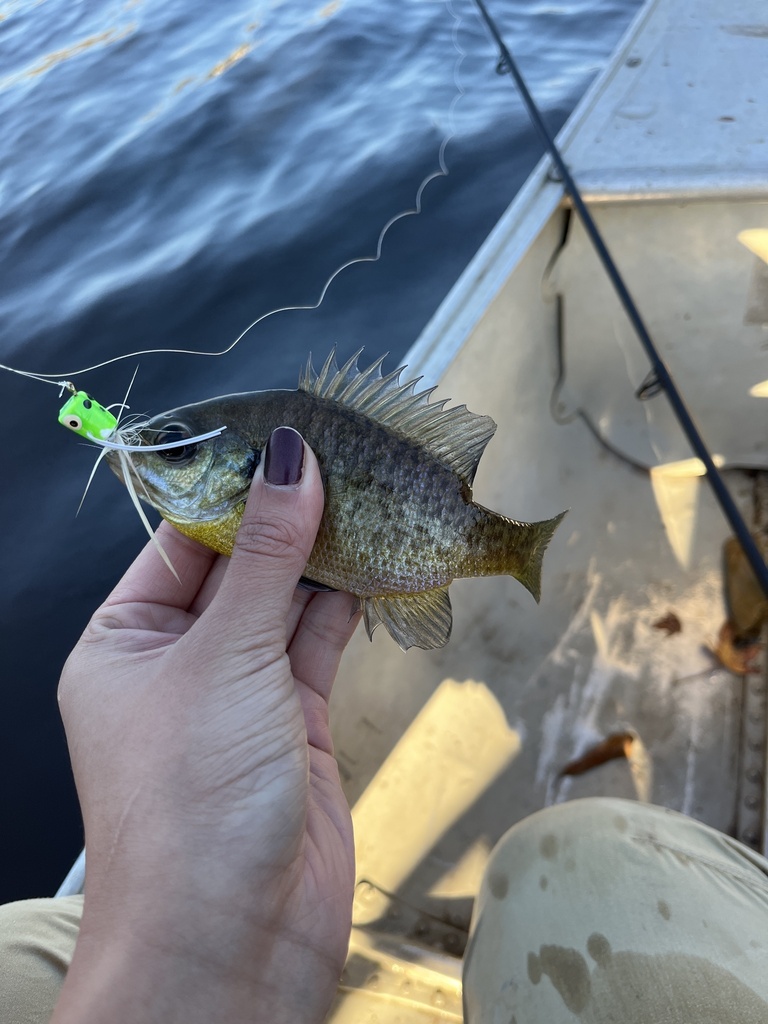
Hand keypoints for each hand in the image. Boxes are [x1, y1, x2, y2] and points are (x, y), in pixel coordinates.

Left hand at [52, 427, 360, 1023]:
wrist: (235, 945)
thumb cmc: (192, 802)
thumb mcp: (224, 658)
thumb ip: (268, 557)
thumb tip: (289, 458)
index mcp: (126, 641)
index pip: (184, 540)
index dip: (237, 488)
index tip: (293, 437)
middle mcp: (179, 663)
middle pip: (243, 568)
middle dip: (294, 519)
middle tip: (353, 459)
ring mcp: (240, 694)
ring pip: (290, 604)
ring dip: (332, 559)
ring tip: (380, 498)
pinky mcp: (294, 723)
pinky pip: (322, 645)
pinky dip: (353, 605)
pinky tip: (384, 563)